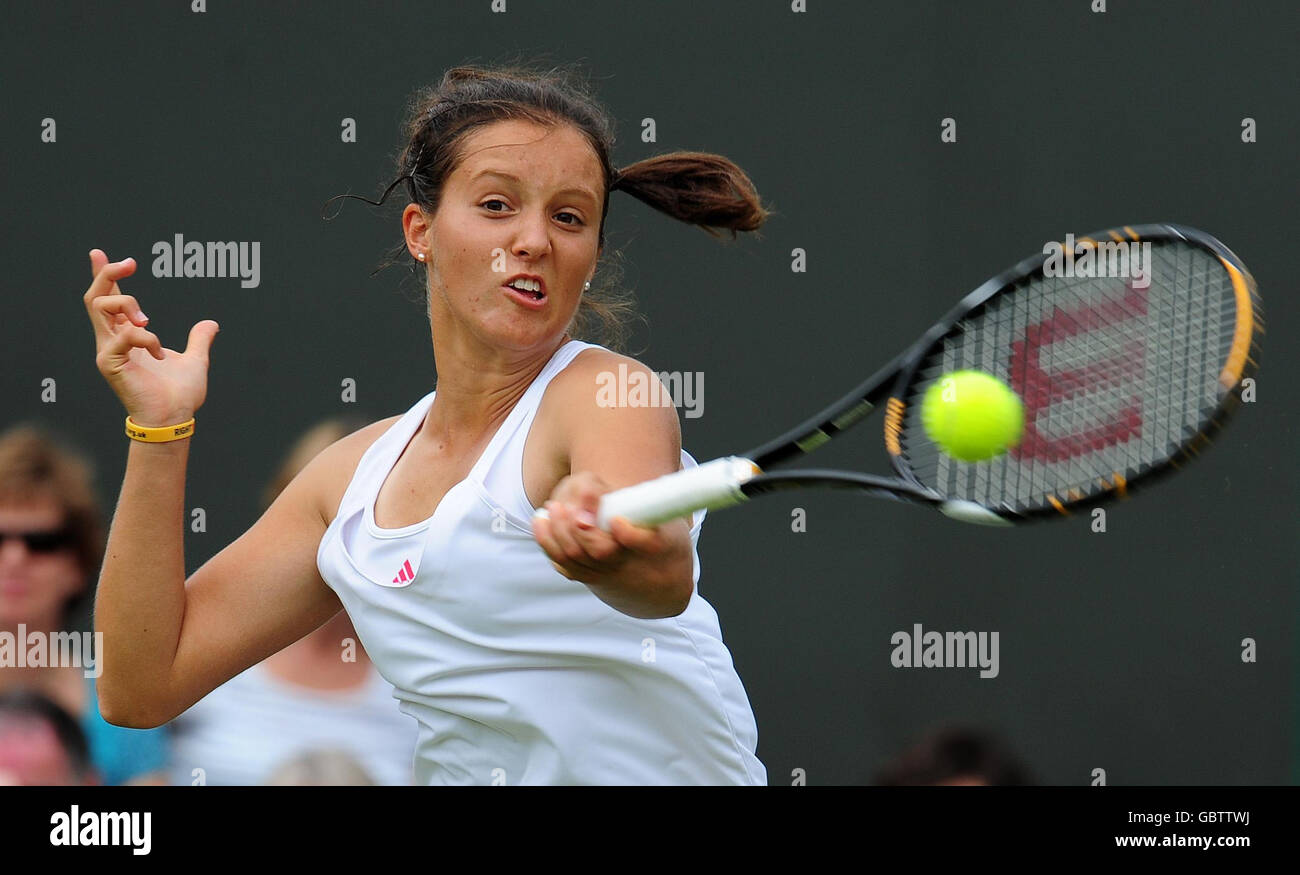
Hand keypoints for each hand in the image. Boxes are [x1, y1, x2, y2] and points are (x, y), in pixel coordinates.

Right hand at [84, 250, 219, 425]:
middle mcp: (111, 341)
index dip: (103, 275)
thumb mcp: (195, 359)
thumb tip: (211, 324)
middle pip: (95, 297)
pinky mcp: (109, 364)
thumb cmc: (180, 395)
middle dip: (108, 274)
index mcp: (126, 337)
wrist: (175, 418)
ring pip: (100, 307)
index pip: (107, 300)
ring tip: (150, 323)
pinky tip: (160, 354)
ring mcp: (107, 352)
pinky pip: (123, 335)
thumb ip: (199, 340)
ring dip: (128, 305)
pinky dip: (146, 338)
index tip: (98, 253)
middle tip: (130, 264)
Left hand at [531, 471, 692, 617]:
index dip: (629, 534)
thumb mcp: (671, 522)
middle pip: (600, 551)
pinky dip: (548, 543)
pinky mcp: (588, 576)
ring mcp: (605, 574)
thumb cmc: (664, 542)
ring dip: (560, 532)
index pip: (644, 543)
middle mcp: (629, 565)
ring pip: (576, 558)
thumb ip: (653, 502)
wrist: (660, 585)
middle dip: (581, 528)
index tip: (618, 522)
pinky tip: (541, 521)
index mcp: (657, 547)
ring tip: (553, 508)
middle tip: (569, 506)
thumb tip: (630, 479)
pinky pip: (563, 564)